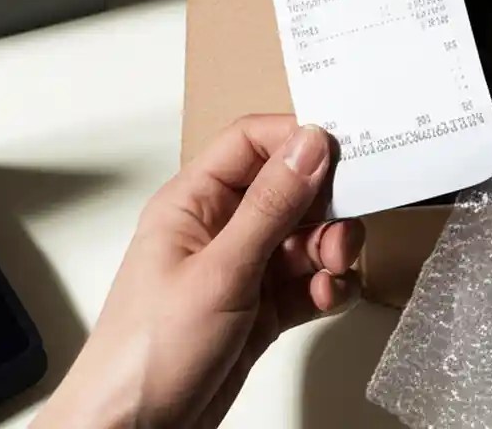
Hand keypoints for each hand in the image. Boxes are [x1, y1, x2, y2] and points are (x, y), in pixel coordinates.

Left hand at [33, 117, 363, 428]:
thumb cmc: (147, 352)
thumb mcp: (219, 271)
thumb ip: (270, 207)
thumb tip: (308, 146)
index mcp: (193, 203)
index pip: (250, 144)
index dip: (297, 140)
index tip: (344, 152)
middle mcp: (218, 230)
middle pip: (288, 190)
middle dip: (325, 205)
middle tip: (342, 228)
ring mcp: (241, 270)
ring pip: (305, 237)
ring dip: (330, 249)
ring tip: (331, 268)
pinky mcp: (259, 309)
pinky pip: (308, 281)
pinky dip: (326, 287)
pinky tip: (326, 297)